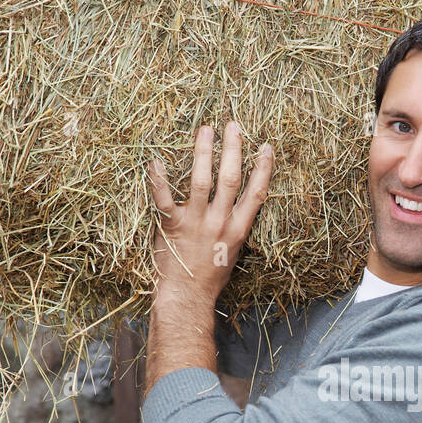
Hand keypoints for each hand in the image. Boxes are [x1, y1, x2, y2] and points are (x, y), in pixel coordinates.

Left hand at [147, 121, 272, 305]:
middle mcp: (219, 222)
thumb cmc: (209, 277)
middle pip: (230, 179)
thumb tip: (240, 206)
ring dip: (204, 153)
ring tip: (205, 130)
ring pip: (202, 181)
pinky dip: (158, 180)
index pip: (256, 192)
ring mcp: (196, 223)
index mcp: (237, 229)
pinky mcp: (172, 227)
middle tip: (233, 125)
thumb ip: (235, 227)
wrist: (187, 297)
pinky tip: (156, 161)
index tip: (265, 146)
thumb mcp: (233, 252)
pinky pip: (164, 200)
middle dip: (233, 149)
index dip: (263, 168)